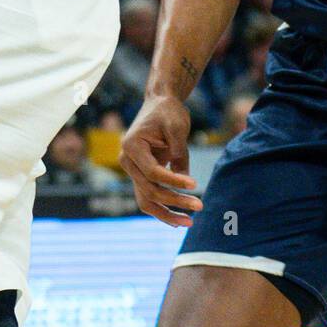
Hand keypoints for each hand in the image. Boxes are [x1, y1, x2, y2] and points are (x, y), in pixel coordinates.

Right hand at [120, 95, 201, 227]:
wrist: (160, 104)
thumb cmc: (168, 113)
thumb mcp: (177, 128)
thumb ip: (179, 155)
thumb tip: (186, 182)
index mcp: (131, 145)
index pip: (152, 172)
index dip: (174, 181)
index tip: (195, 184)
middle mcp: (127, 160)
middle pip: (149, 189)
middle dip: (174, 200)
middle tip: (200, 206)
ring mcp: (132, 169)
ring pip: (145, 199)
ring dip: (166, 213)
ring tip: (189, 223)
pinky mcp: (140, 175)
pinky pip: (148, 197)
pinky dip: (162, 209)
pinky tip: (179, 220)